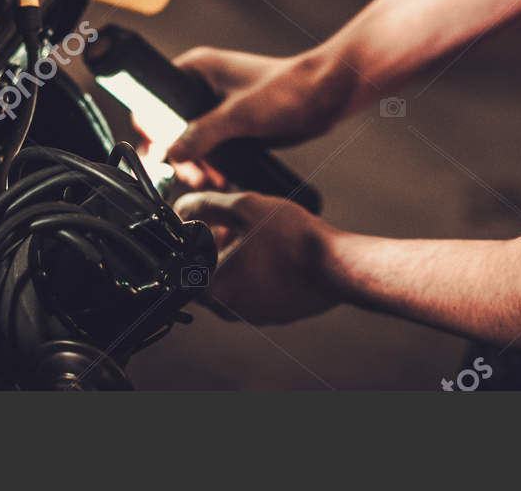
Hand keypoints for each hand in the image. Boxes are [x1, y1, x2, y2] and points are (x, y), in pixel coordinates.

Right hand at [166, 46, 358, 162]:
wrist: (325, 96)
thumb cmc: (288, 89)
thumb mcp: (239, 114)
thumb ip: (202, 133)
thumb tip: (171, 152)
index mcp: (197, 69)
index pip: (154, 96)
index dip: (150, 126)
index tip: (157, 152)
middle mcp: (203, 84)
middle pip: (169, 123)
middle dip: (175, 153)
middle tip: (187, 173)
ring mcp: (217, 105)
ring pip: (190, 139)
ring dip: (193, 163)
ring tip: (205, 180)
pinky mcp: (233, 123)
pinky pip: (211, 146)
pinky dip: (210, 163)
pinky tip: (217, 179)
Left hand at [173, 190, 341, 324]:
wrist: (337, 266)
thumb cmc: (292, 238)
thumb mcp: (243, 206)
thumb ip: (205, 205)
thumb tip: (182, 208)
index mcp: (214, 289)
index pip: (184, 264)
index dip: (194, 237)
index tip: (209, 222)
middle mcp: (229, 310)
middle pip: (208, 272)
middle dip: (217, 245)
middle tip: (237, 224)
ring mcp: (253, 315)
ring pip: (232, 280)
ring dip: (237, 256)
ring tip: (260, 234)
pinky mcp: (273, 314)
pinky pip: (254, 290)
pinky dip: (257, 270)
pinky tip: (275, 250)